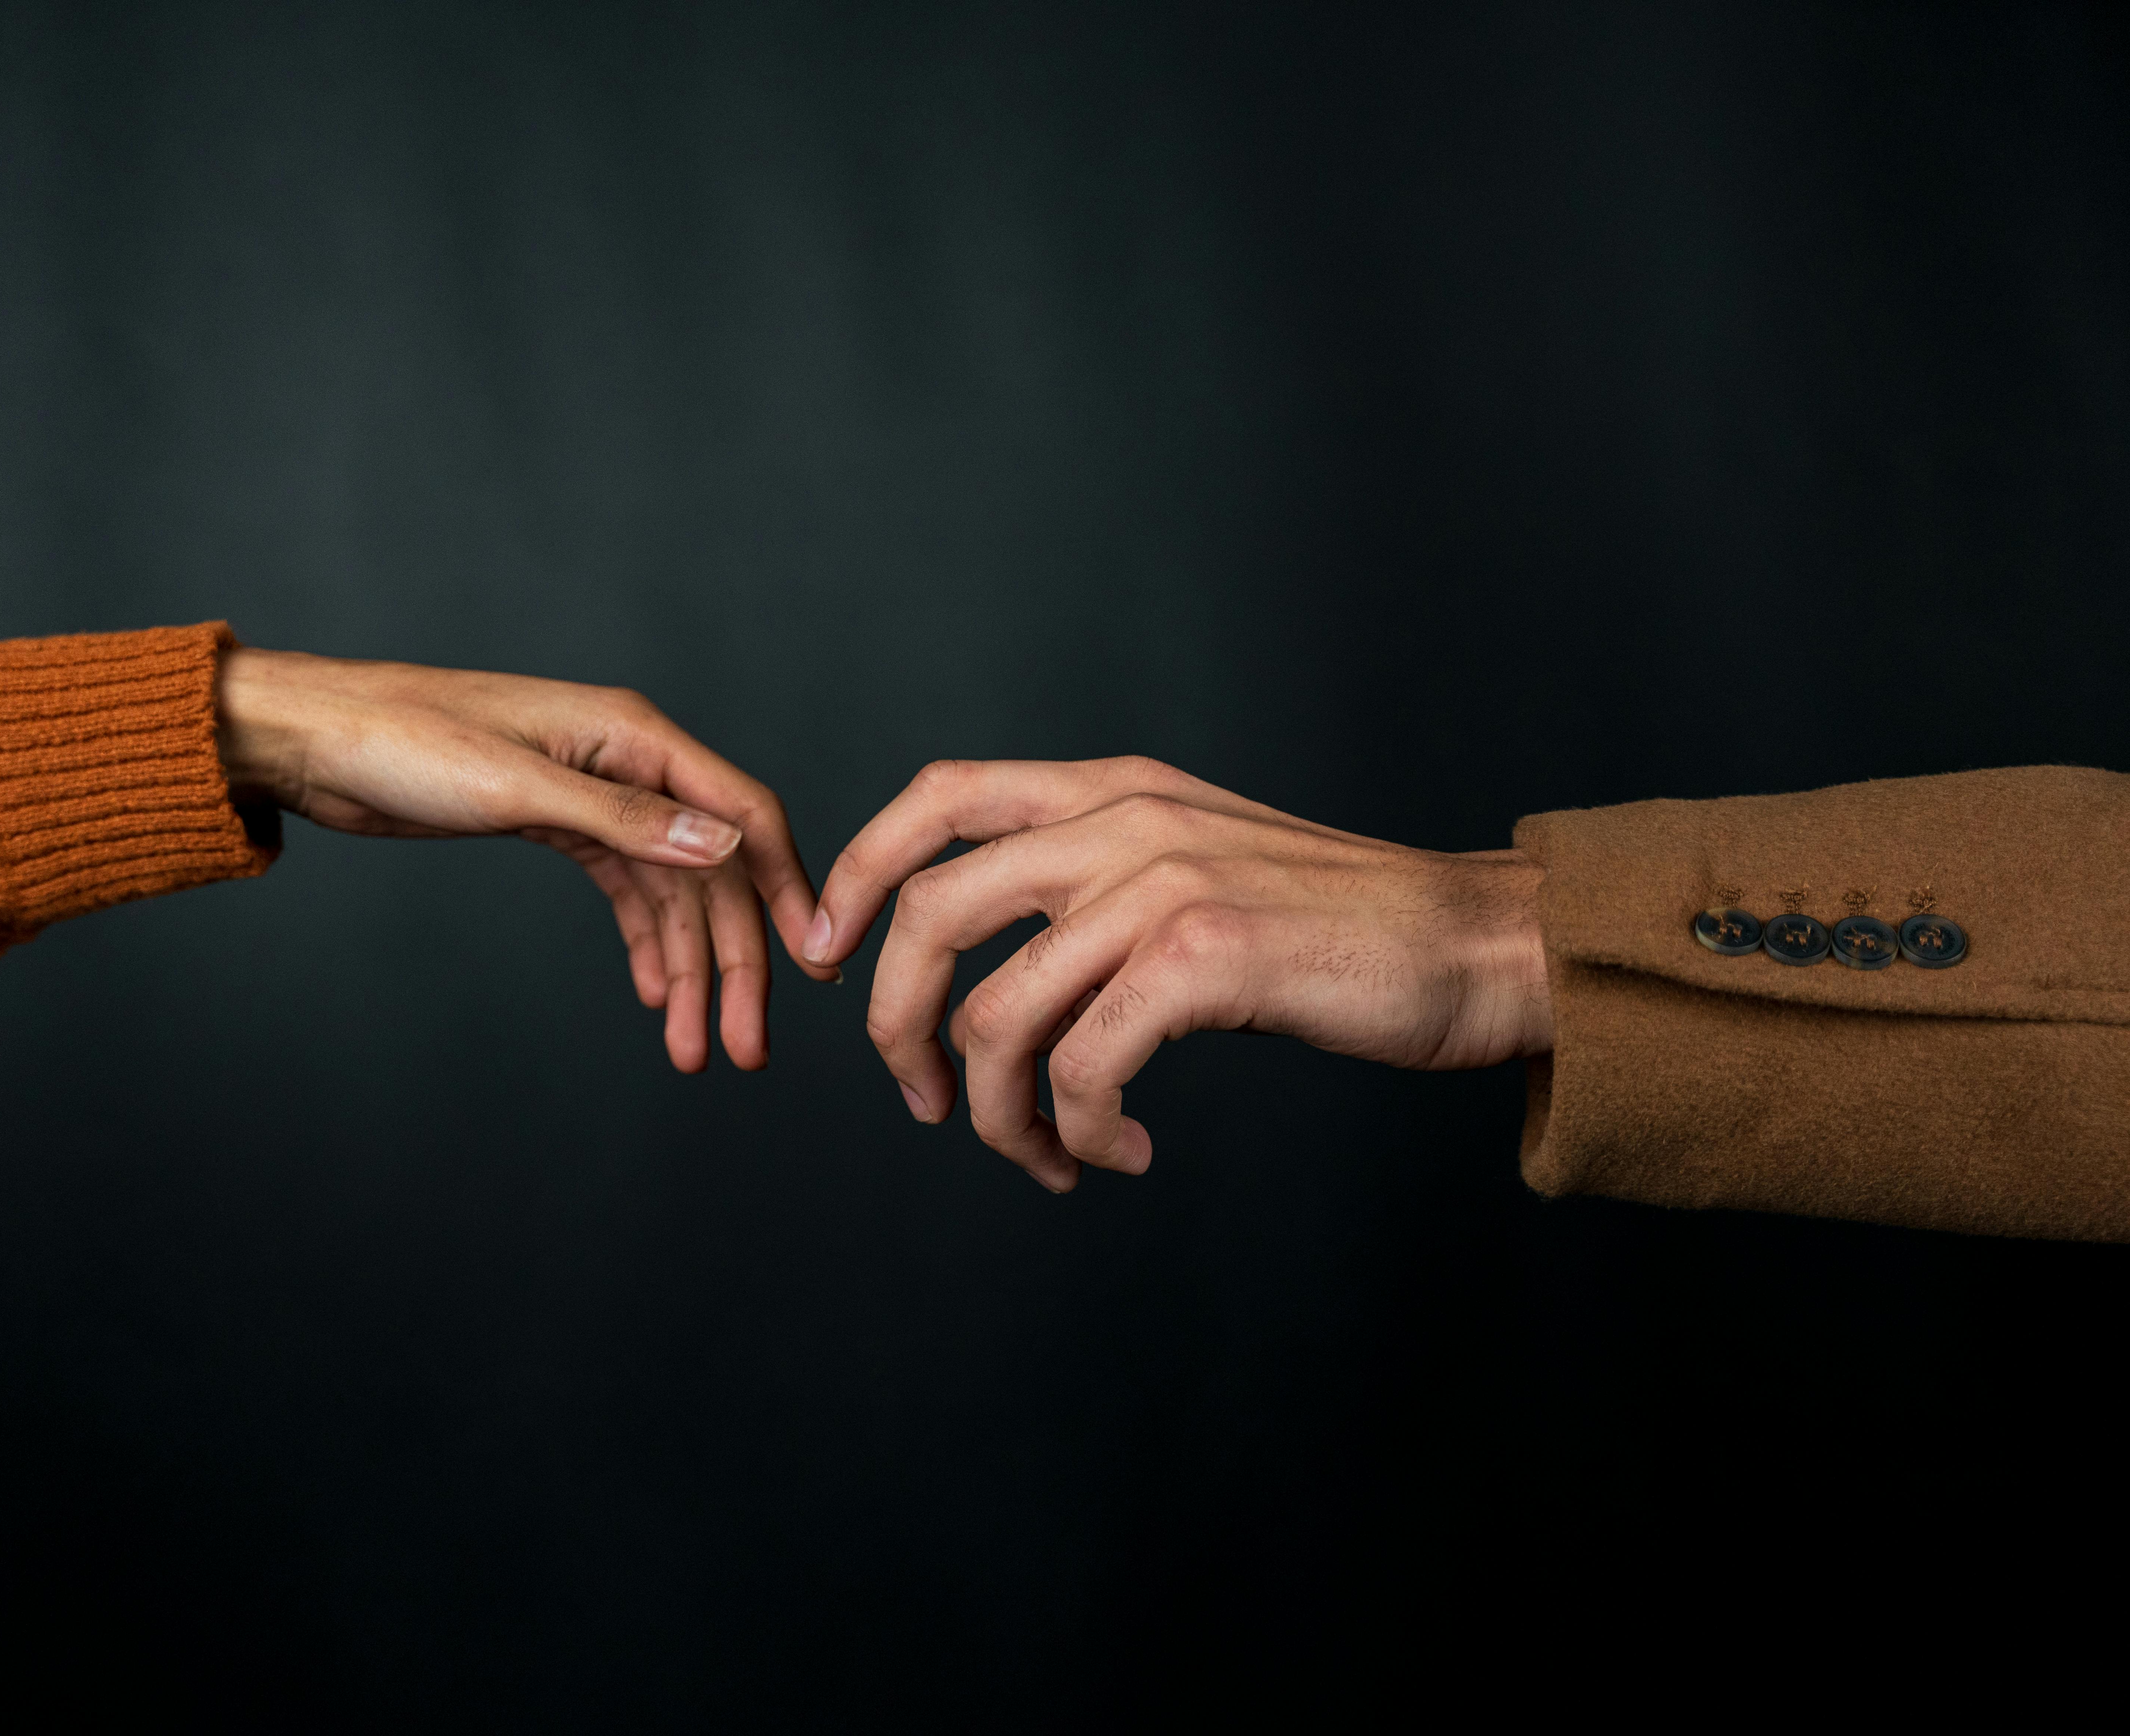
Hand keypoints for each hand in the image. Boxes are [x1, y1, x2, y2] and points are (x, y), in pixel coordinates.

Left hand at [215, 647, 833, 1072]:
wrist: (318, 740)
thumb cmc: (404, 740)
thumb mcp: (515, 785)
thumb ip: (623, 818)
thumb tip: (723, 848)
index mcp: (635, 735)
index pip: (744, 817)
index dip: (786, 893)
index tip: (811, 970)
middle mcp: (630, 763)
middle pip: (713, 873)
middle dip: (732, 963)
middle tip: (741, 1049)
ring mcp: (597, 796)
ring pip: (670, 894)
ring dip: (686, 972)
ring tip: (693, 1050)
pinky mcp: (558, 825)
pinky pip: (626, 892)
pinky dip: (644, 946)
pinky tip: (652, 998)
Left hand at [801, 758, 1549, 1190]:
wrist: (1474, 944)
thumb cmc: (1337, 926)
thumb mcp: (1198, 864)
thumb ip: (1099, 882)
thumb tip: (995, 967)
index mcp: (1112, 790)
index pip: (937, 796)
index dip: (858, 872)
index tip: (827, 956)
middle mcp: (1123, 821)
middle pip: (932, 914)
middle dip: (896, 1022)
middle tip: (924, 1096)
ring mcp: (1161, 886)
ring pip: (996, 1014)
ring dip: (997, 1112)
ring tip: (1045, 1155)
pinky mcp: (1201, 960)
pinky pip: (1077, 1066)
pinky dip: (1078, 1129)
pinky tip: (1120, 1150)